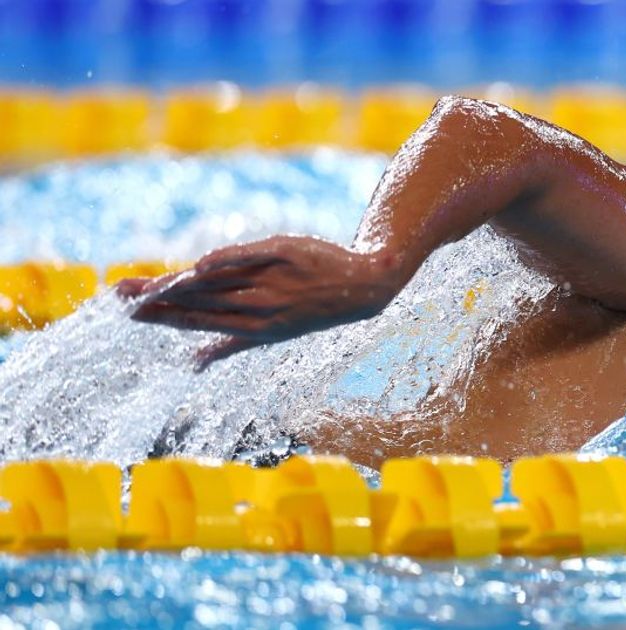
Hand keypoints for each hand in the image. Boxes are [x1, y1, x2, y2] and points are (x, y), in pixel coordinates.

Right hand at [118, 235, 398, 368]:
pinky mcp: (284, 254)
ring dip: (181, 283)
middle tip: (120, 294)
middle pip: (200, 303)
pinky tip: (200, 266)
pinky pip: (249, 258)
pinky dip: (225, 261)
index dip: (163, 318)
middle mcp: (260, 307)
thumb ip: (231, 344)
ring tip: (148, 281)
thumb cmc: (311, 306)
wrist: (362, 286)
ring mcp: (272, 281)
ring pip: (219, 283)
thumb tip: (194, 365)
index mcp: (254, 328)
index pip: (198, 321)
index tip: (131, 313)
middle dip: (159, 300)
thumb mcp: (271, 332)